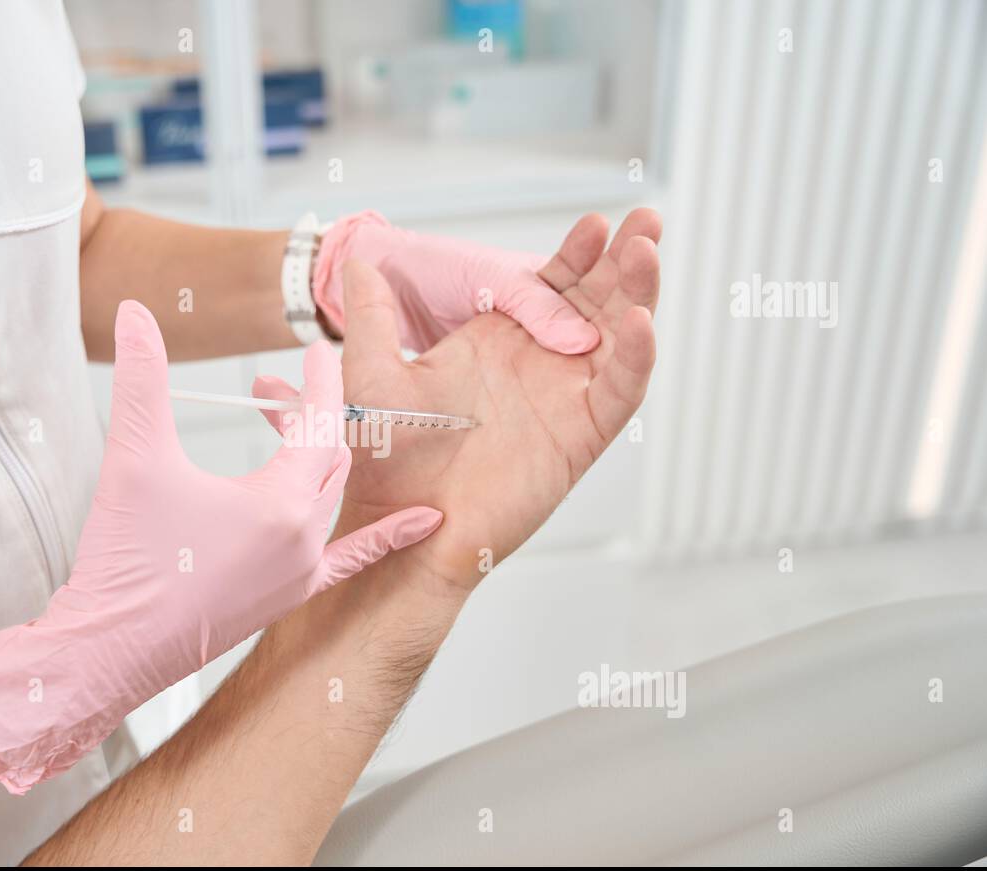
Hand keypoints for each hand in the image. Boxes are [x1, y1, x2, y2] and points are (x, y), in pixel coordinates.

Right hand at [0, 302, 441, 793]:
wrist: (109, 651)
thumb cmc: (124, 563)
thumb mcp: (133, 457)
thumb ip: (141, 378)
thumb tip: (132, 311)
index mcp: (279, 503)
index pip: (319, 422)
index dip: (319, 380)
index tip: (319, 347)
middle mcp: (304, 540)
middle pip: (330, 456)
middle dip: (314, 414)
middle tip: (282, 386)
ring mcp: (301, 573)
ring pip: (332, 496)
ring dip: (320, 457)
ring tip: (291, 426)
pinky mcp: (289, 597)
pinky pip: (352, 560)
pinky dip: (387, 537)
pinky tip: (425, 522)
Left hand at [259, 209, 660, 592]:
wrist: (401, 522)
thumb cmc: (389, 457)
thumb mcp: (374, 374)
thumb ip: (371, 318)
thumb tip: (355, 264)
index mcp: (500, 341)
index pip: (552, 285)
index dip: (576, 253)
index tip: (594, 222)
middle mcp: (540, 364)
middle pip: (598, 300)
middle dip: (623, 259)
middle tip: (646, 218)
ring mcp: (565, 398)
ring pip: (618, 337)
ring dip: (638, 293)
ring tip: (645, 252)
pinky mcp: (581, 435)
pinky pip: (618, 391)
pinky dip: (636, 358)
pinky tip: (638, 321)